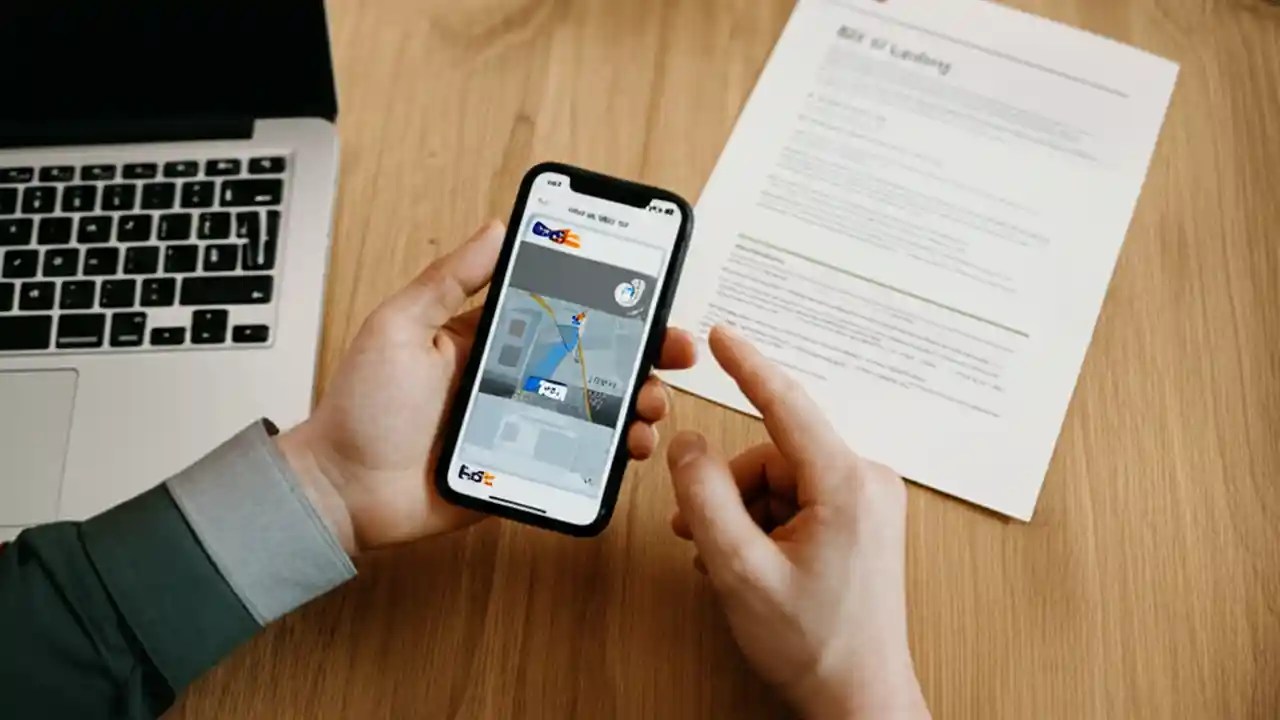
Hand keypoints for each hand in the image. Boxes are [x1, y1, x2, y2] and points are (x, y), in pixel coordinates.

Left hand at [278, 220, 696, 554]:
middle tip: (674, 352)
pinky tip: (628, 448)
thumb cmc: (361, 406)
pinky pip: (579, 460)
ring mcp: (523, 426)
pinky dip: (611, 455)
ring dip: (636, 403)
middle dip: (643, 353)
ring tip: (649, 405)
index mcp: (490, 338)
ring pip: (597, 410)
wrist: (342, 490)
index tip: (648, 292)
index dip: (609, 302)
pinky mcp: (526, 469)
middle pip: (595, 360)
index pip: (562, 310)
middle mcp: (514, 378)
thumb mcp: (398, 327)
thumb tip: (496, 228)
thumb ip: (448, 280)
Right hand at [667, 326, 927, 719]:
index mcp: (847, 484)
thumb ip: (705, 499)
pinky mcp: (859, 519)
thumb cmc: (814, 646)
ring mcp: (866, 501)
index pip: (786, 404)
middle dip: (729, 493)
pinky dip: (763, 524)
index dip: (746, 366)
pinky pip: (795, 499)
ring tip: (729, 563)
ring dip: (742, 515)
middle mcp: (865, 482)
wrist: (858, 700)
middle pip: (771, 455)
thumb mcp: (739, 570)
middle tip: (703, 538)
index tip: (720, 335)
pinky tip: (750, 562)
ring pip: (777, 479)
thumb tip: (686, 444)